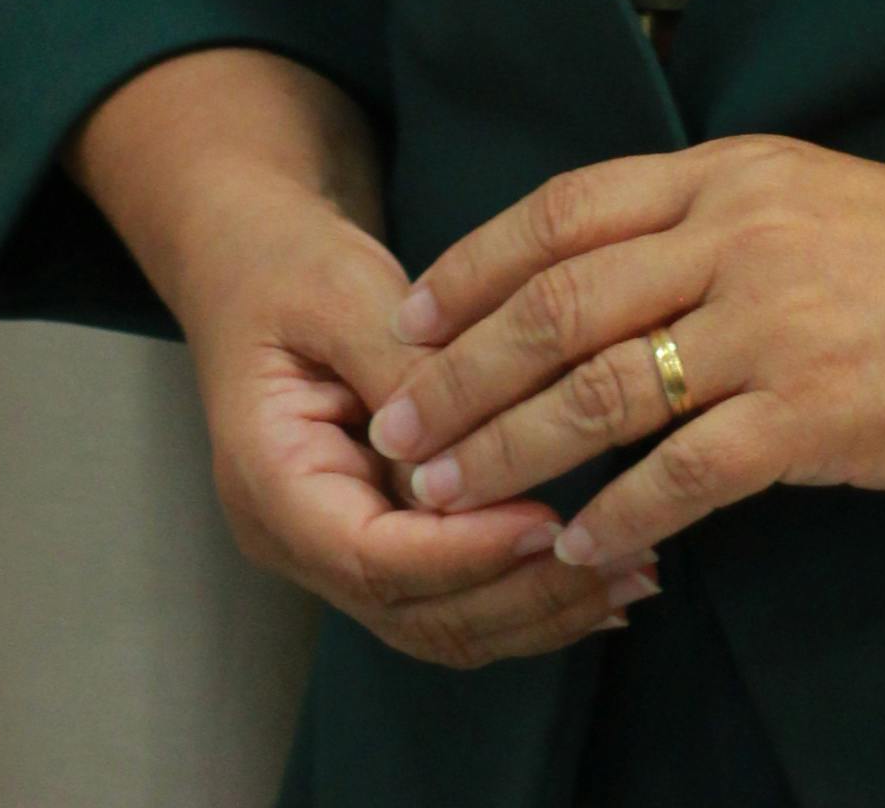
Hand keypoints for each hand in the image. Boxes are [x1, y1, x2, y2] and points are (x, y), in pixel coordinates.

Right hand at [181, 178, 662, 670]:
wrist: (253, 262)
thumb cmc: (290, 267)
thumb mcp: (339, 293)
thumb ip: (400, 365)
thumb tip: (471, 433)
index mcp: (272, 484)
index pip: (374, 558)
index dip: (466, 553)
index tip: (553, 524)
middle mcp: (298, 541)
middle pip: (416, 612)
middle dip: (523, 597)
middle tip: (624, 567)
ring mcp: (337, 551)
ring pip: (442, 623)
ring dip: (537, 609)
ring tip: (631, 578)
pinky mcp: (381, 538)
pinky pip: (452, 594)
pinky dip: (521, 592)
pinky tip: (593, 576)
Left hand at [364, 115, 884, 575]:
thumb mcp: (810, 193)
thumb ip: (711, 221)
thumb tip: (607, 273)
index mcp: (731, 173)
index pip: (565, 208)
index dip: (475, 262)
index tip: (410, 312)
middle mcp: (737, 234)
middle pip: (556, 303)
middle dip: (461, 372)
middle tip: (397, 428)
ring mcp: (772, 323)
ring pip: (598, 390)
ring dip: (509, 450)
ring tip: (449, 496)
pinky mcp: (813, 411)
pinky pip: (684, 472)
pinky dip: (619, 514)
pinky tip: (580, 546)